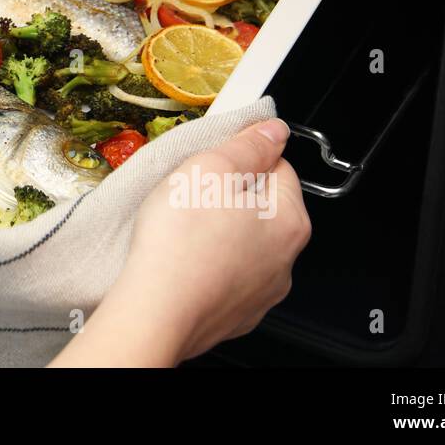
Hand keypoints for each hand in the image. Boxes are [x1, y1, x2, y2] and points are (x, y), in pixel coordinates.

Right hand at [50, 118, 310, 366]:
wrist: (155, 310)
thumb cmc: (181, 242)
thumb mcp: (211, 168)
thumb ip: (247, 144)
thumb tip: (273, 130)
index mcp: (289, 221)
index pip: (279, 167)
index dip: (243, 156)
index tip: (215, 160)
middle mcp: (284, 262)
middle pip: (261, 207)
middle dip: (229, 194)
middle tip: (192, 192)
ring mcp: (259, 293)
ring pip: (242, 243)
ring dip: (218, 230)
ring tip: (182, 227)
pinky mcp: (233, 314)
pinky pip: (224, 275)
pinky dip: (207, 264)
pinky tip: (182, 258)